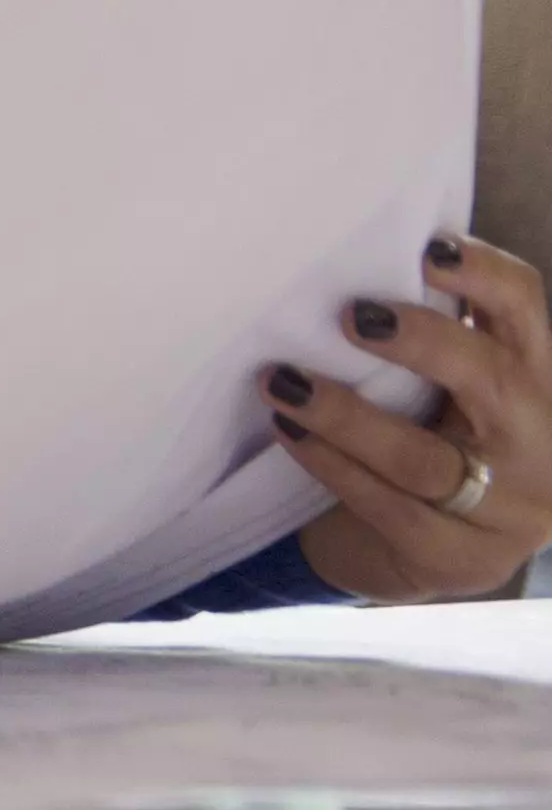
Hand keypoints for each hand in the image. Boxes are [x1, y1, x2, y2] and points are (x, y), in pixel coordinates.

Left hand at [268, 233, 551, 601]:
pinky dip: (333, 466)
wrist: (415, 549)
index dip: (484, 276)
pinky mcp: (462, 560)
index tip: (429, 249)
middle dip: (424, 344)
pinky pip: (391, 510)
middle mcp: (539, 443)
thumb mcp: (437, 386)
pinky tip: (290, 434)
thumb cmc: (420, 437)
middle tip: (353, 316)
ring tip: (283, 382)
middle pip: (494, 380)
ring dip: (345, 415)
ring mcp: (511, 512)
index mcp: (536, 380)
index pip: (526, 310)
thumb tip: (343, 255)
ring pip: (426, 458)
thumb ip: (422, 335)